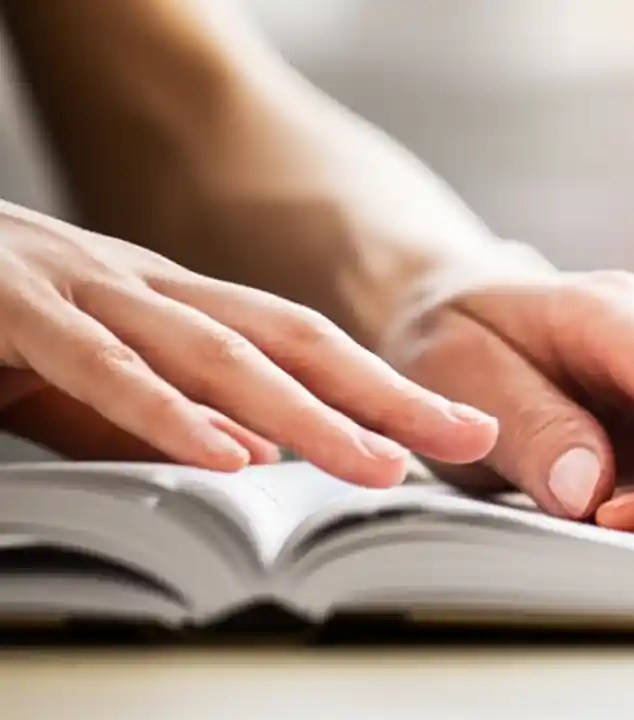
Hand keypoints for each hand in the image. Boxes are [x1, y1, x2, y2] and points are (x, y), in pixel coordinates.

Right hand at [0, 201, 495, 485]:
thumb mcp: (81, 376)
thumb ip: (153, 415)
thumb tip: (243, 456)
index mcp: (172, 304)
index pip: (301, 347)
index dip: (382, 386)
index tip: (455, 430)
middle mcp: (147, 289)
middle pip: (292, 343)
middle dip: (384, 393)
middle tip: (467, 436)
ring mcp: (83, 290)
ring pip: (215, 353)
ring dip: (304, 411)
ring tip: (378, 461)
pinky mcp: (9, 310)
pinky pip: (97, 366)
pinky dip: (162, 412)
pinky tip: (225, 452)